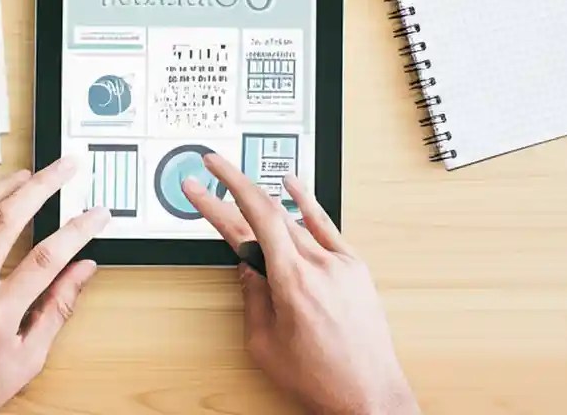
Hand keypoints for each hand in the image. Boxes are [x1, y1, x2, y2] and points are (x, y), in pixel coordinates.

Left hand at [0, 159, 109, 414]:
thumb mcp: (29, 360)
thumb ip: (57, 310)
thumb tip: (83, 271)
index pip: (48, 257)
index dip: (78, 230)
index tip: (96, 215)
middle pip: (8, 220)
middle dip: (43, 186)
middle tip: (64, 168)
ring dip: (2, 187)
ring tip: (27, 175)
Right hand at [183, 155, 418, 414]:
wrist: (368, 393)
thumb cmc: (319, 378)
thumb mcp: (264, 343)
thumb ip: (251, 296)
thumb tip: (245, 265)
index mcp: (292, 283)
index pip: (249, 225)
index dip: (218, 199)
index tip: (198, 183)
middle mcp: (319, 266)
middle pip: (269, 215)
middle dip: (234, 191)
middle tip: (211, 174)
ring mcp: (341, 263)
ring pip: (294, 220)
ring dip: (263, 202)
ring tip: (238, 180)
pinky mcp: (356, 267)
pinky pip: (326, 225)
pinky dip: (306, 203)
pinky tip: (292, 184)